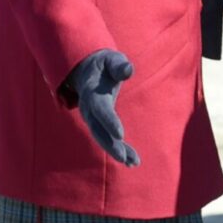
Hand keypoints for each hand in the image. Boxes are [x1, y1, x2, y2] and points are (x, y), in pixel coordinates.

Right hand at [68, 49, 140, 166]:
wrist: (89, 71)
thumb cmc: (104, 64)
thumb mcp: (111, 59)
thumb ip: (119, 65)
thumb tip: (128, 70)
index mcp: (92, 93)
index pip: (100, 110)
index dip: (109, 122)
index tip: (120, 134)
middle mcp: (89, 110)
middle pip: (98, 130)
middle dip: (110, 145)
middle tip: (124, 158)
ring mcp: (92, 119)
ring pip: (103, 139)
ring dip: (117, 152)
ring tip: (133, 163)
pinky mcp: (100, 125)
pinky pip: (108, 139)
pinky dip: (119, 150)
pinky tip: (132, 161)